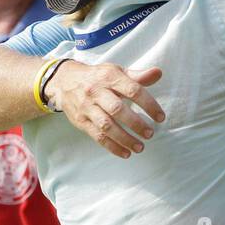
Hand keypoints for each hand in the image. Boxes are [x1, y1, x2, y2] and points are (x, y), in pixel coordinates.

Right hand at [46, 62, 165, 158]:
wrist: (64, 81)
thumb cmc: (97, 77)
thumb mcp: (116, 71)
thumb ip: (138, 76)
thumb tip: (158, 73)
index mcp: (109, 77)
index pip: (132, 90)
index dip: (148, 104)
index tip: (160, 117)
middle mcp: (96, 92)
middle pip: (117, 110)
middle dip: (135, 124)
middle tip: (150, 134)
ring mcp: (87, 107)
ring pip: (106, 126)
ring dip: (124, 139)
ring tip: (140, 147)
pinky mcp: (80, 121)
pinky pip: (97, 136)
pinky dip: (112, 147)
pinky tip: (125, 153)